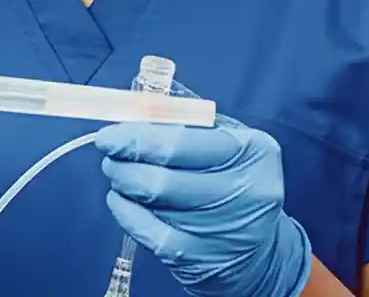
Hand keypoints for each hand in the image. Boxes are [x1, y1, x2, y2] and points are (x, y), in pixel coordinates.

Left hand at [96, 119, 311, 296]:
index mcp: (253, 151)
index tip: (109, 136)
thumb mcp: (224, 141)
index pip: (180, 142)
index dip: (136, 139)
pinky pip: (149, 232)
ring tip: (119, 176)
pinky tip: (121, 201)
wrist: (259, 250)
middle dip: (124, 165)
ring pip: (154, 203)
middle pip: (163, 178)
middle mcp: (245, 191)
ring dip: (124, 185)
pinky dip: (126, 213)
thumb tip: (133, 110)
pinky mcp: (202, 259)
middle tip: (110, 157)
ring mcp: (224, 229)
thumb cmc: (233, 181)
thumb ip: (183, 121)